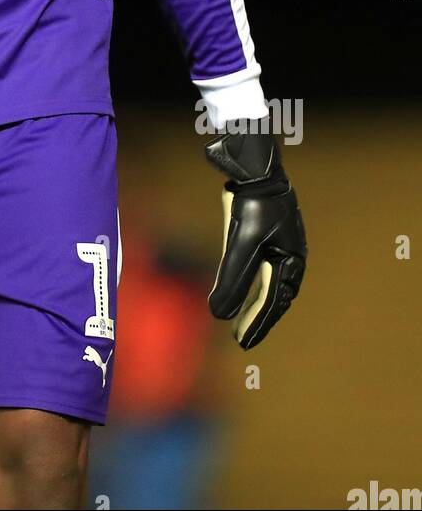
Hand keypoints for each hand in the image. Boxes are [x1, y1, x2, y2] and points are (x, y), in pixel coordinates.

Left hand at [204, 126, 306, 348]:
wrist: (254, 167)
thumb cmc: (253, 206)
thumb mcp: (241, 244)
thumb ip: (231, 279)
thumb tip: (218, 314)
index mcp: (292, 261)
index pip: (273, 301)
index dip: (257, 323)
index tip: (243, 343)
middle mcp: (290, 256)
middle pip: (274, 296)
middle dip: (258, 318)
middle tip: (242, 340)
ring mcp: (279, 245)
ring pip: (268, 283)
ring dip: (254, 303)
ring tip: (240, 322)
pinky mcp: (265, 234)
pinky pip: (260, 268)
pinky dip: (250, 284)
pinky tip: (236, 290)